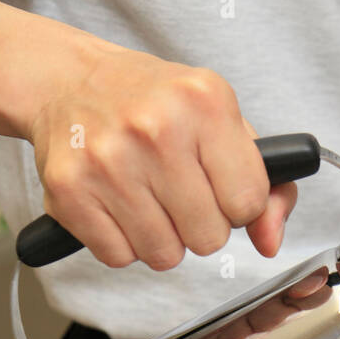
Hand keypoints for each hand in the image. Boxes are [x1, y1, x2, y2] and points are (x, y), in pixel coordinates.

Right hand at [27, 46, 296, 268]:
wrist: (71, 82)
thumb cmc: (157, 106)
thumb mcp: (224, 125)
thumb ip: (268, 188)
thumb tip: (270, 243)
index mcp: (205, 102)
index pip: (248, 203)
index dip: (238, 205)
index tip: (218, 184)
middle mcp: (156, 128)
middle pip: (208, 238)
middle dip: (200, 224)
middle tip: (178, 190)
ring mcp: (108, 160)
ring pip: (164, 255)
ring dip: (161, 237)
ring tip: (147, 196)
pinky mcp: (69, 190)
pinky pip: (119, 257)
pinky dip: (122, 241)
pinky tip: (117, 203)